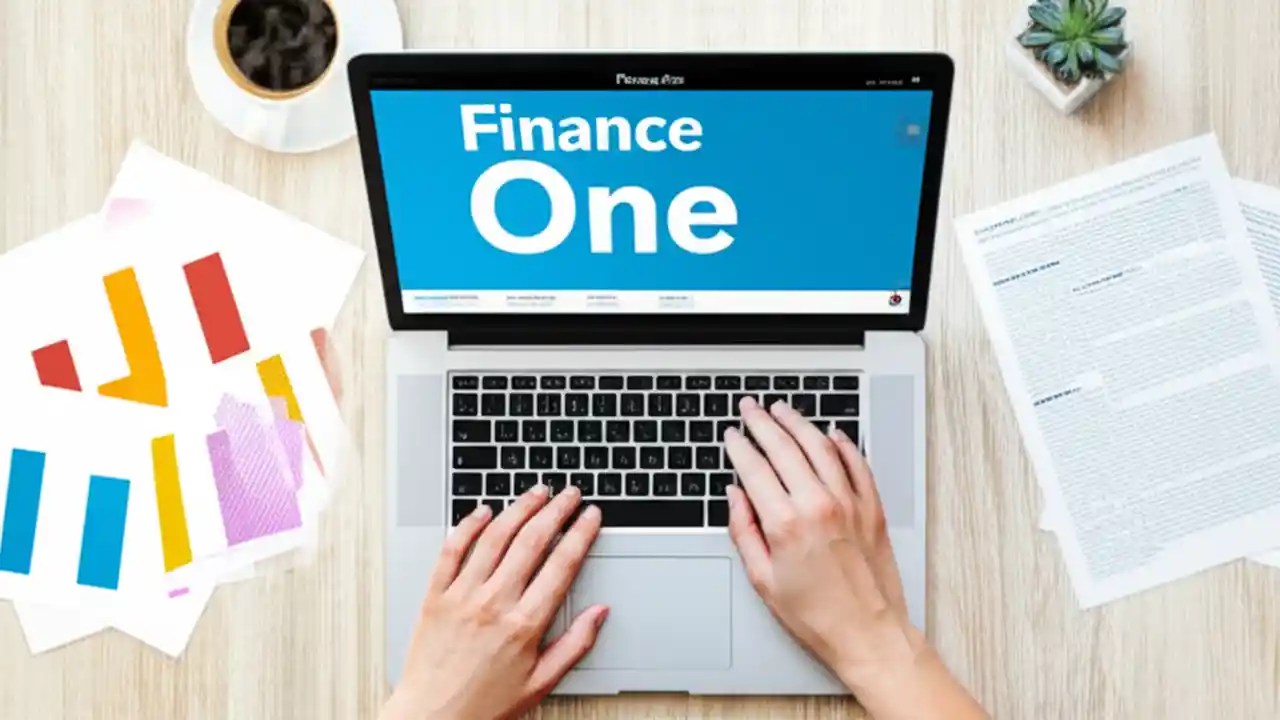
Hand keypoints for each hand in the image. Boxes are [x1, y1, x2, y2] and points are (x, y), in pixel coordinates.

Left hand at [381, 486, 607, 719]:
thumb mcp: (541, 682)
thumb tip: (600, 614)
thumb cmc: (484, 706)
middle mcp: (493, 603)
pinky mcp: (435, 596)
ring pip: (495, 536)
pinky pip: (452, 549)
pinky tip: (483, 512)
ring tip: (535, 493)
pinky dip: (468, 526)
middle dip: (556, 510)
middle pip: (532, 541)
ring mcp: (462, 595)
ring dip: (519, 508)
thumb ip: (575, 645)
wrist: (432, 718)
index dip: (581, 534)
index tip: (590, 517)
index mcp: (524, 624)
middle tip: (569, 494)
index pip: (561, 565)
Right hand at [724, 398, 984, 719]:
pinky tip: (831, 434)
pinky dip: (842, 444)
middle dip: (762, 423)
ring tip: (783, 411)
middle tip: (750, 408)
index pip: (755, 468)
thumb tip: (736, 497)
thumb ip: (744, 532)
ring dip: (798, 423)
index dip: (739, 447)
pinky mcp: (872, 508)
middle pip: (785, 447)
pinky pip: (856, 463)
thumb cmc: (817, 616)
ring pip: (820, 446)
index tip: (731, 435)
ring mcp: (849, 503)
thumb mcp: (763, 580)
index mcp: (785, 524)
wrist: (869, 634)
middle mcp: (818, 505)